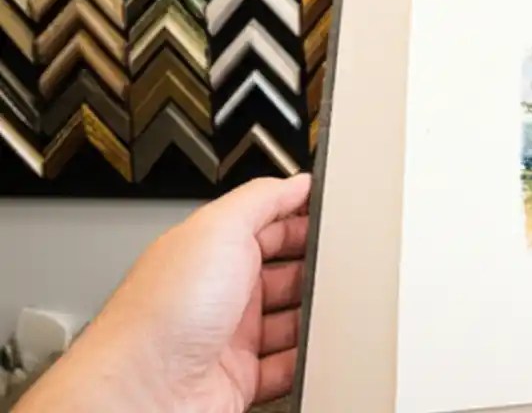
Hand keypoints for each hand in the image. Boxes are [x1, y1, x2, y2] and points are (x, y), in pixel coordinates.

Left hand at [15, 174, 311, 412]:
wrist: (143, 394)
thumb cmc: (162, 313)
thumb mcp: (217, 229)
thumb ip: (260, 199)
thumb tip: (296, 182)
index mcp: (210, 251)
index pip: (266, 224)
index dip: (301, 216)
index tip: (336, 215)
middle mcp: (219, 293)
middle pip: (283, 273)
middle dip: (316, 267)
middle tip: (346, 263)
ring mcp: (229, 338)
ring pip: (289, 320)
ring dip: (314, 315)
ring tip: (339, 307)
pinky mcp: (241, 379)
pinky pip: (286, 365)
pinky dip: (307, 359)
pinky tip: (320, 349)